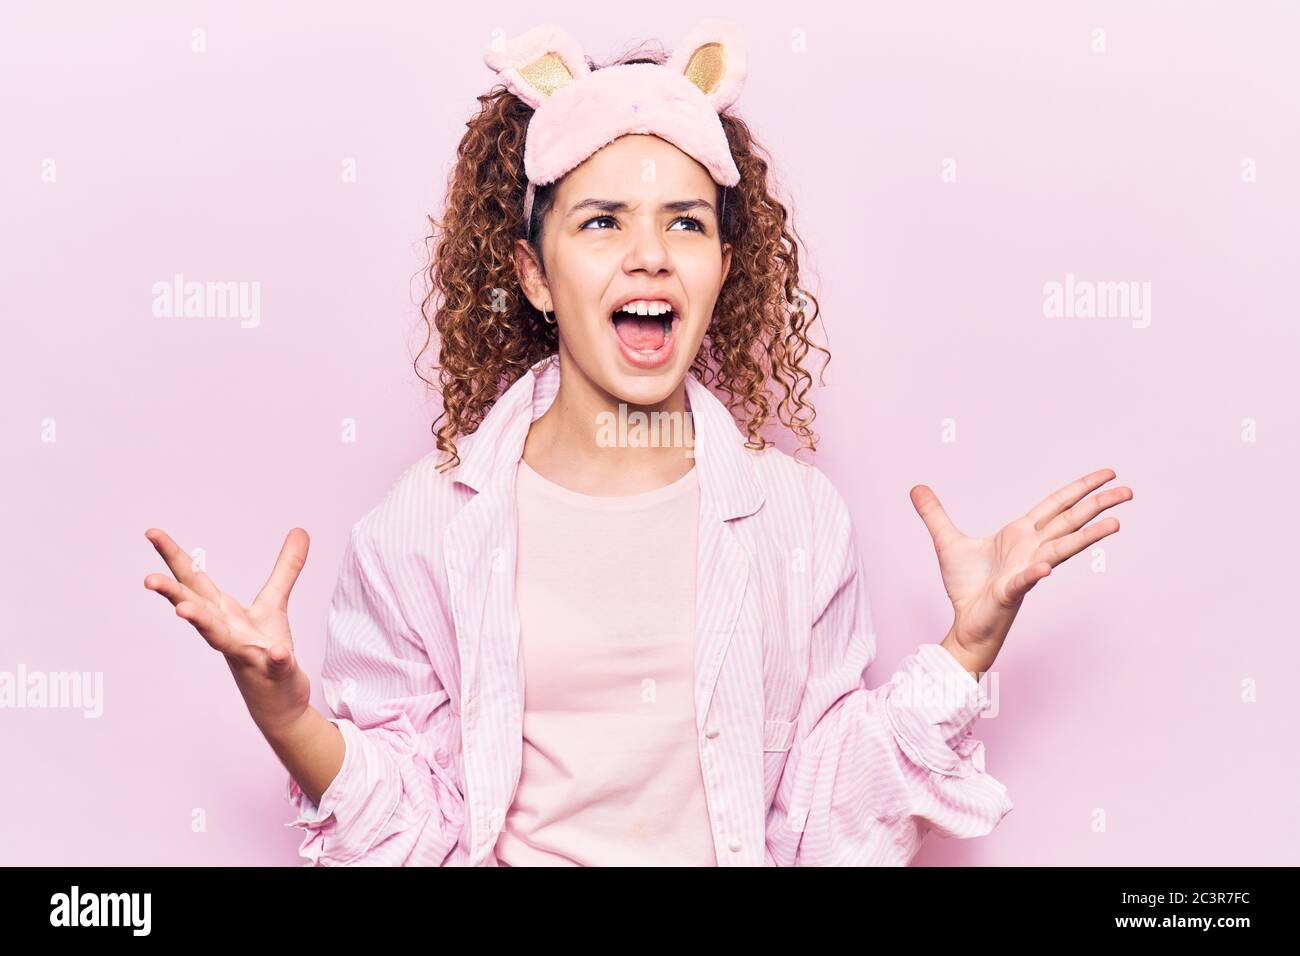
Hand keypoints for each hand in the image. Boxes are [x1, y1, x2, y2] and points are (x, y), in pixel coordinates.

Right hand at [143, 527, 312, 736]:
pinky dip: (277, 658)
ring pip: (220, 638)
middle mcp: (227, 632)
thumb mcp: (275, 604)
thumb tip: (300, 530)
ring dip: (201, 623)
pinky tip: (279, 653)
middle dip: (172, 592)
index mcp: (223, 613)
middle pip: (196, 608)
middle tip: (148, 579)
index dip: (174, 556)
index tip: (152, 532)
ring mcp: (248, 654)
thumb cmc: (266, 650)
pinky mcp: (276, 672)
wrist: (278, 703)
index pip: (194, 580)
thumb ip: (286, 568)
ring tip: (183, 610)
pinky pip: (276, 665)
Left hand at [909, 468, 1132, 668]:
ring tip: (1115, 524)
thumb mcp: (945, 541)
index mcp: (1021, 534)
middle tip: (1129, 490)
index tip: (1106, 475)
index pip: (1056, 505)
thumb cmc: (966, 587)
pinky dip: (1035, 572)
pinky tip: (1045, 567)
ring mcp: (1027, 570)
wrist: (965, 622)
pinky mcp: (1011, 591)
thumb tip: (916, 488)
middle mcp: (1031, 549)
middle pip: (1070, 521)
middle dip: (1098, 505)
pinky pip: (1025, 580)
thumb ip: (934, 514)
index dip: (1080, 488)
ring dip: (1088, 536)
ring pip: (1062, 548)